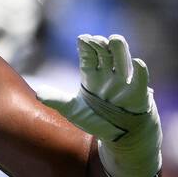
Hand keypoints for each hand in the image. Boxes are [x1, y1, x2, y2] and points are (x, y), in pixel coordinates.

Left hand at [34, 34, 161, 176]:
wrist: (120, 138)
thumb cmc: (97, 121)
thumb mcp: (74, 111)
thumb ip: (57, 101)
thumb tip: (37, 93)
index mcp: (92, 76)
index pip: (89, 56)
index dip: (87, 46)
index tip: (83, 38)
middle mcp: (109, 76)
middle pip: (105, 55)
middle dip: (101, 45)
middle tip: (96, 39)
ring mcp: (124, 84)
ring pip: (122, 62)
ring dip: (120, 51)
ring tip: (115, 39)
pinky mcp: (138, 95)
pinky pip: (140, 81)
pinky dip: (139, 72)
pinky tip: (137, 63)